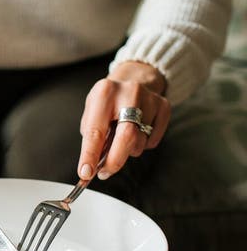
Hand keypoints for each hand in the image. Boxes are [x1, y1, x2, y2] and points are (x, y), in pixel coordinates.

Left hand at [78, 61, 170, 180]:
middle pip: (126, 137)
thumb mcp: (93, 111)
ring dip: (127, 150)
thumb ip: (92, 136)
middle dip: (114, 161)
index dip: (90, 155)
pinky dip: (142, 144)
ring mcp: (150, 99)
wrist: (134, 78)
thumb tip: (92, 165)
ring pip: (139, 142)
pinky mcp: (164, 107)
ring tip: (121, 138)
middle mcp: (129, 93)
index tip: (85, 173)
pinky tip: (137, 132)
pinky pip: (153, 140)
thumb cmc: (109, 99)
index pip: (96, 131)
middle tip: (104, 172)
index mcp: (105, 92)